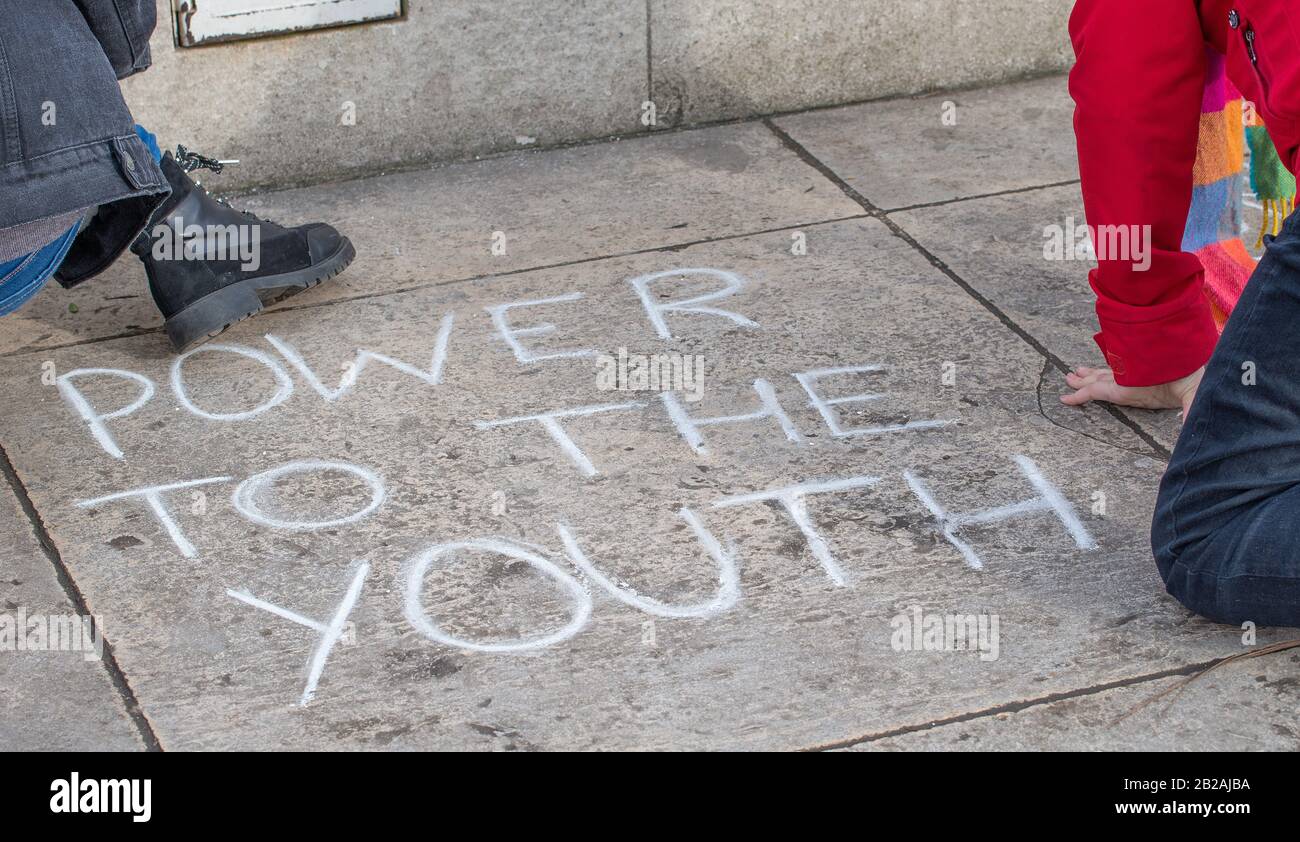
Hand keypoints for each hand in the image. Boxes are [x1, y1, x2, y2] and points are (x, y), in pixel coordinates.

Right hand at [1060, 365, 1204, 417]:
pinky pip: (1118, 366)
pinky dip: (1107, 368)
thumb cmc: (1194, 377)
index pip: (1097, 391)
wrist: (1199, 352)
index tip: (1064, 399)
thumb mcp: (1191, 399)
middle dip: (1082, 380)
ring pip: (1107, 370)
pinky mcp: (1141, 366)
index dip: (1080, 395)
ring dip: (1091, 372)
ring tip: (1076, 371)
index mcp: (1130, 388)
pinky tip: (1105, 367)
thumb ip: (1188, 417)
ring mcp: (1134, 371)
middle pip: (1098, 378)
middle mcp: (1128, 378)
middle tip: (1067, 378)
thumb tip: (1185, 454)